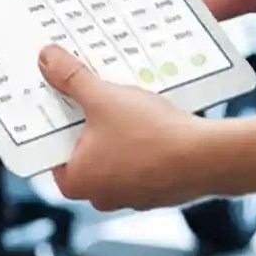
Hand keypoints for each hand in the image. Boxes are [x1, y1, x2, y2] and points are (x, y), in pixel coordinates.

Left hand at [39, 44, 214, 210]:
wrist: (207, 157)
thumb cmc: (150, 136)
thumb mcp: (102, 98)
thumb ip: (71, 78)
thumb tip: (47, 59)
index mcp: (77, 181)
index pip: (52, 152)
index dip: (55, 124)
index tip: (60, 102)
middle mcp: (101, 196)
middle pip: (84, 153)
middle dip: (88, 126)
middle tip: (91, 97)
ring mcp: (132, 197)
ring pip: (115, 157)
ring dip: (117, 134)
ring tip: (124, 105)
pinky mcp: (159, 191)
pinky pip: (142, 162)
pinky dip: (142, 144)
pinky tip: (151, 121)